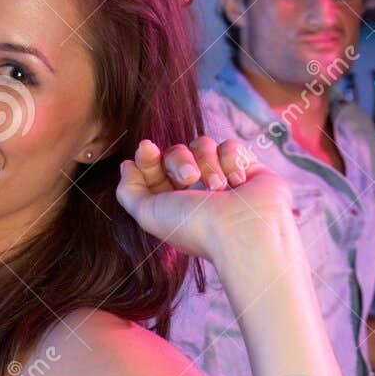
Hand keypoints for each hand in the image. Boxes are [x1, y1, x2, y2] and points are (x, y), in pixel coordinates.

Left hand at [115, 136, 293, 267]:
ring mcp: (223, 180)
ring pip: (203, 145)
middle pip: (176, 152)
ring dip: (208, 163)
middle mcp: (196, 193)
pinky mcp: (247, 170)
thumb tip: (127, 166)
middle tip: (190, 178)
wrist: (245, 230)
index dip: (147, 157)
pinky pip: (230, 146)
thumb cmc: (196, 227)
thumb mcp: (149, 214)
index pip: (154, 169)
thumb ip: (130, 192)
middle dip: (179, 160)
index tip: (147, 149)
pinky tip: (239, 183)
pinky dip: (232, 161)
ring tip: (219, 189)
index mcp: (173, 205)